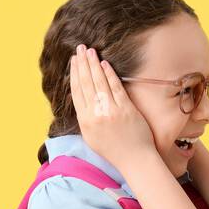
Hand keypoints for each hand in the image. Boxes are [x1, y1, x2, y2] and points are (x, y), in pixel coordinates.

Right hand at [68, 43, 156, 173]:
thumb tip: (82, 98)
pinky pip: (115, 87)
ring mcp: (111, 111)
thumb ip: (85, 117)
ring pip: (99, 82)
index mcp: (85, 121)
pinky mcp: (125, 109)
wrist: (134, 159)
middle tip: (79, 49)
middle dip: (82, 63)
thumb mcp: (91, 136)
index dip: (74, 74)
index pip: (77, 92)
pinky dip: (109, 74)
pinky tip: (105, 63)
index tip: (73, 61)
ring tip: (89, 51)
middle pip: (86, 83)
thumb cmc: (113, 149)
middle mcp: (95, 115)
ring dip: (93, 64)